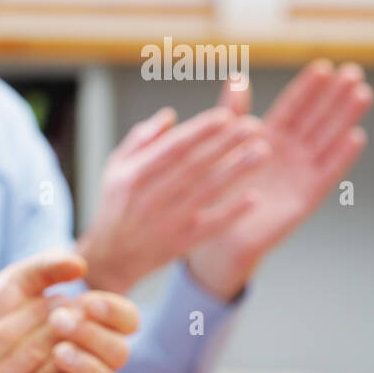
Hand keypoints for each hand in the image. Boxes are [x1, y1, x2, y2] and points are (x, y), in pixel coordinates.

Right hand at [77, 102, 270, 293]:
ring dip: (236, 172)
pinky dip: (232, 213)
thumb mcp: (115, 169)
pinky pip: (211, 226)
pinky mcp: (181, 242)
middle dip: (226, 145)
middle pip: (195, 166)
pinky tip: (254, 198)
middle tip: (254, 126)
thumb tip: (169, 116)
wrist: (112, 256)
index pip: (172, 148)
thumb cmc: (116, 206)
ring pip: (207, 192)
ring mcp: (167, 221)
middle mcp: (150, 197)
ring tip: (262, 152)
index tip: (226, 116)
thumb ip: (140, 140)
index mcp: (134, 176)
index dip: (200, 131)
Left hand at [187, 62, 371, 299]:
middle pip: (316, 119)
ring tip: (360, 94)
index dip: (308, 88)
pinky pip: (326, 174)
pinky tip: (355, 136)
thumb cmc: (216, 191)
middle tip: (352, 71)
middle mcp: (289, 153)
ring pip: (327, 140)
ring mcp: (300, 173)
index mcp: (268, 138)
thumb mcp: (222, 146)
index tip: (323, 66)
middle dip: (334, 96)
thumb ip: (232, 113)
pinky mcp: (306, 197)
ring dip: (344, 118)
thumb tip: (238, 77)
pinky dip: (341, 156)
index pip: (293, 107)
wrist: (215, 236)